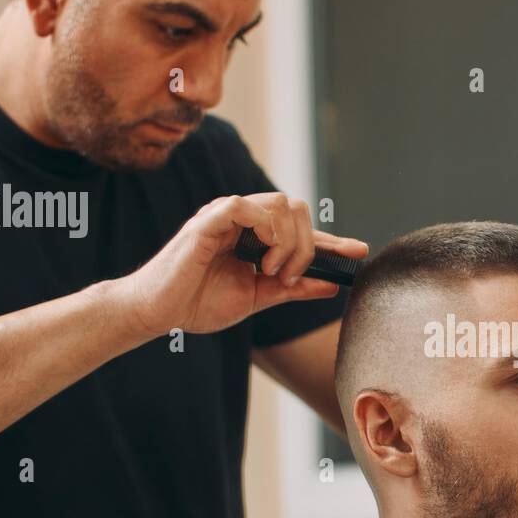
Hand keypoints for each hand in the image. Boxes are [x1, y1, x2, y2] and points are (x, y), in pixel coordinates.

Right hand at [115, 193, 368, 337]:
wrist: (159, 313)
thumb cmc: (199, 303)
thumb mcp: (258, 297)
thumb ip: (293, 289)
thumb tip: (332, 286)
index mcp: (254, 235)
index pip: (301, 228)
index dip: (331, 240)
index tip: (358, 253)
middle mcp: (243, 219)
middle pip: (297, 208)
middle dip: (308, 244)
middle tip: (293, 277)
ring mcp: (226, 215)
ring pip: (280, 203)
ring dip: (289, 242)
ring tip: (274, 272)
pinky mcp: (209, 218)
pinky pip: (248, 207)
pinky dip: (266, 232)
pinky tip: (262, 261)